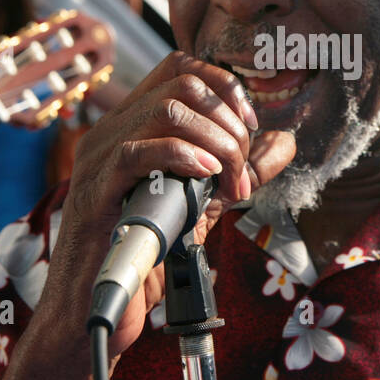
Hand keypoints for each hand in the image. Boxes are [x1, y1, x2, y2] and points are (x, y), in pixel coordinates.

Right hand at [39, 52, 295, 359]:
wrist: (96, 311)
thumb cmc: (141, 259)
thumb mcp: (202, 206)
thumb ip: (240, 173)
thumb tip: (284, 142)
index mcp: (132, 127)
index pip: (180, 68)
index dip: (224, 87)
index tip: (248, 127)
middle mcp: (111, 132)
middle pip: (182, 85)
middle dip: (228, 122)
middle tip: (241, 168)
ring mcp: (98, 158)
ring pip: (167, 111)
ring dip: (215, 143)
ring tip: (227, 179)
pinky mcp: (95, 191)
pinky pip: (137, 151)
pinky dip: (182, 156)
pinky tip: (203, 176)